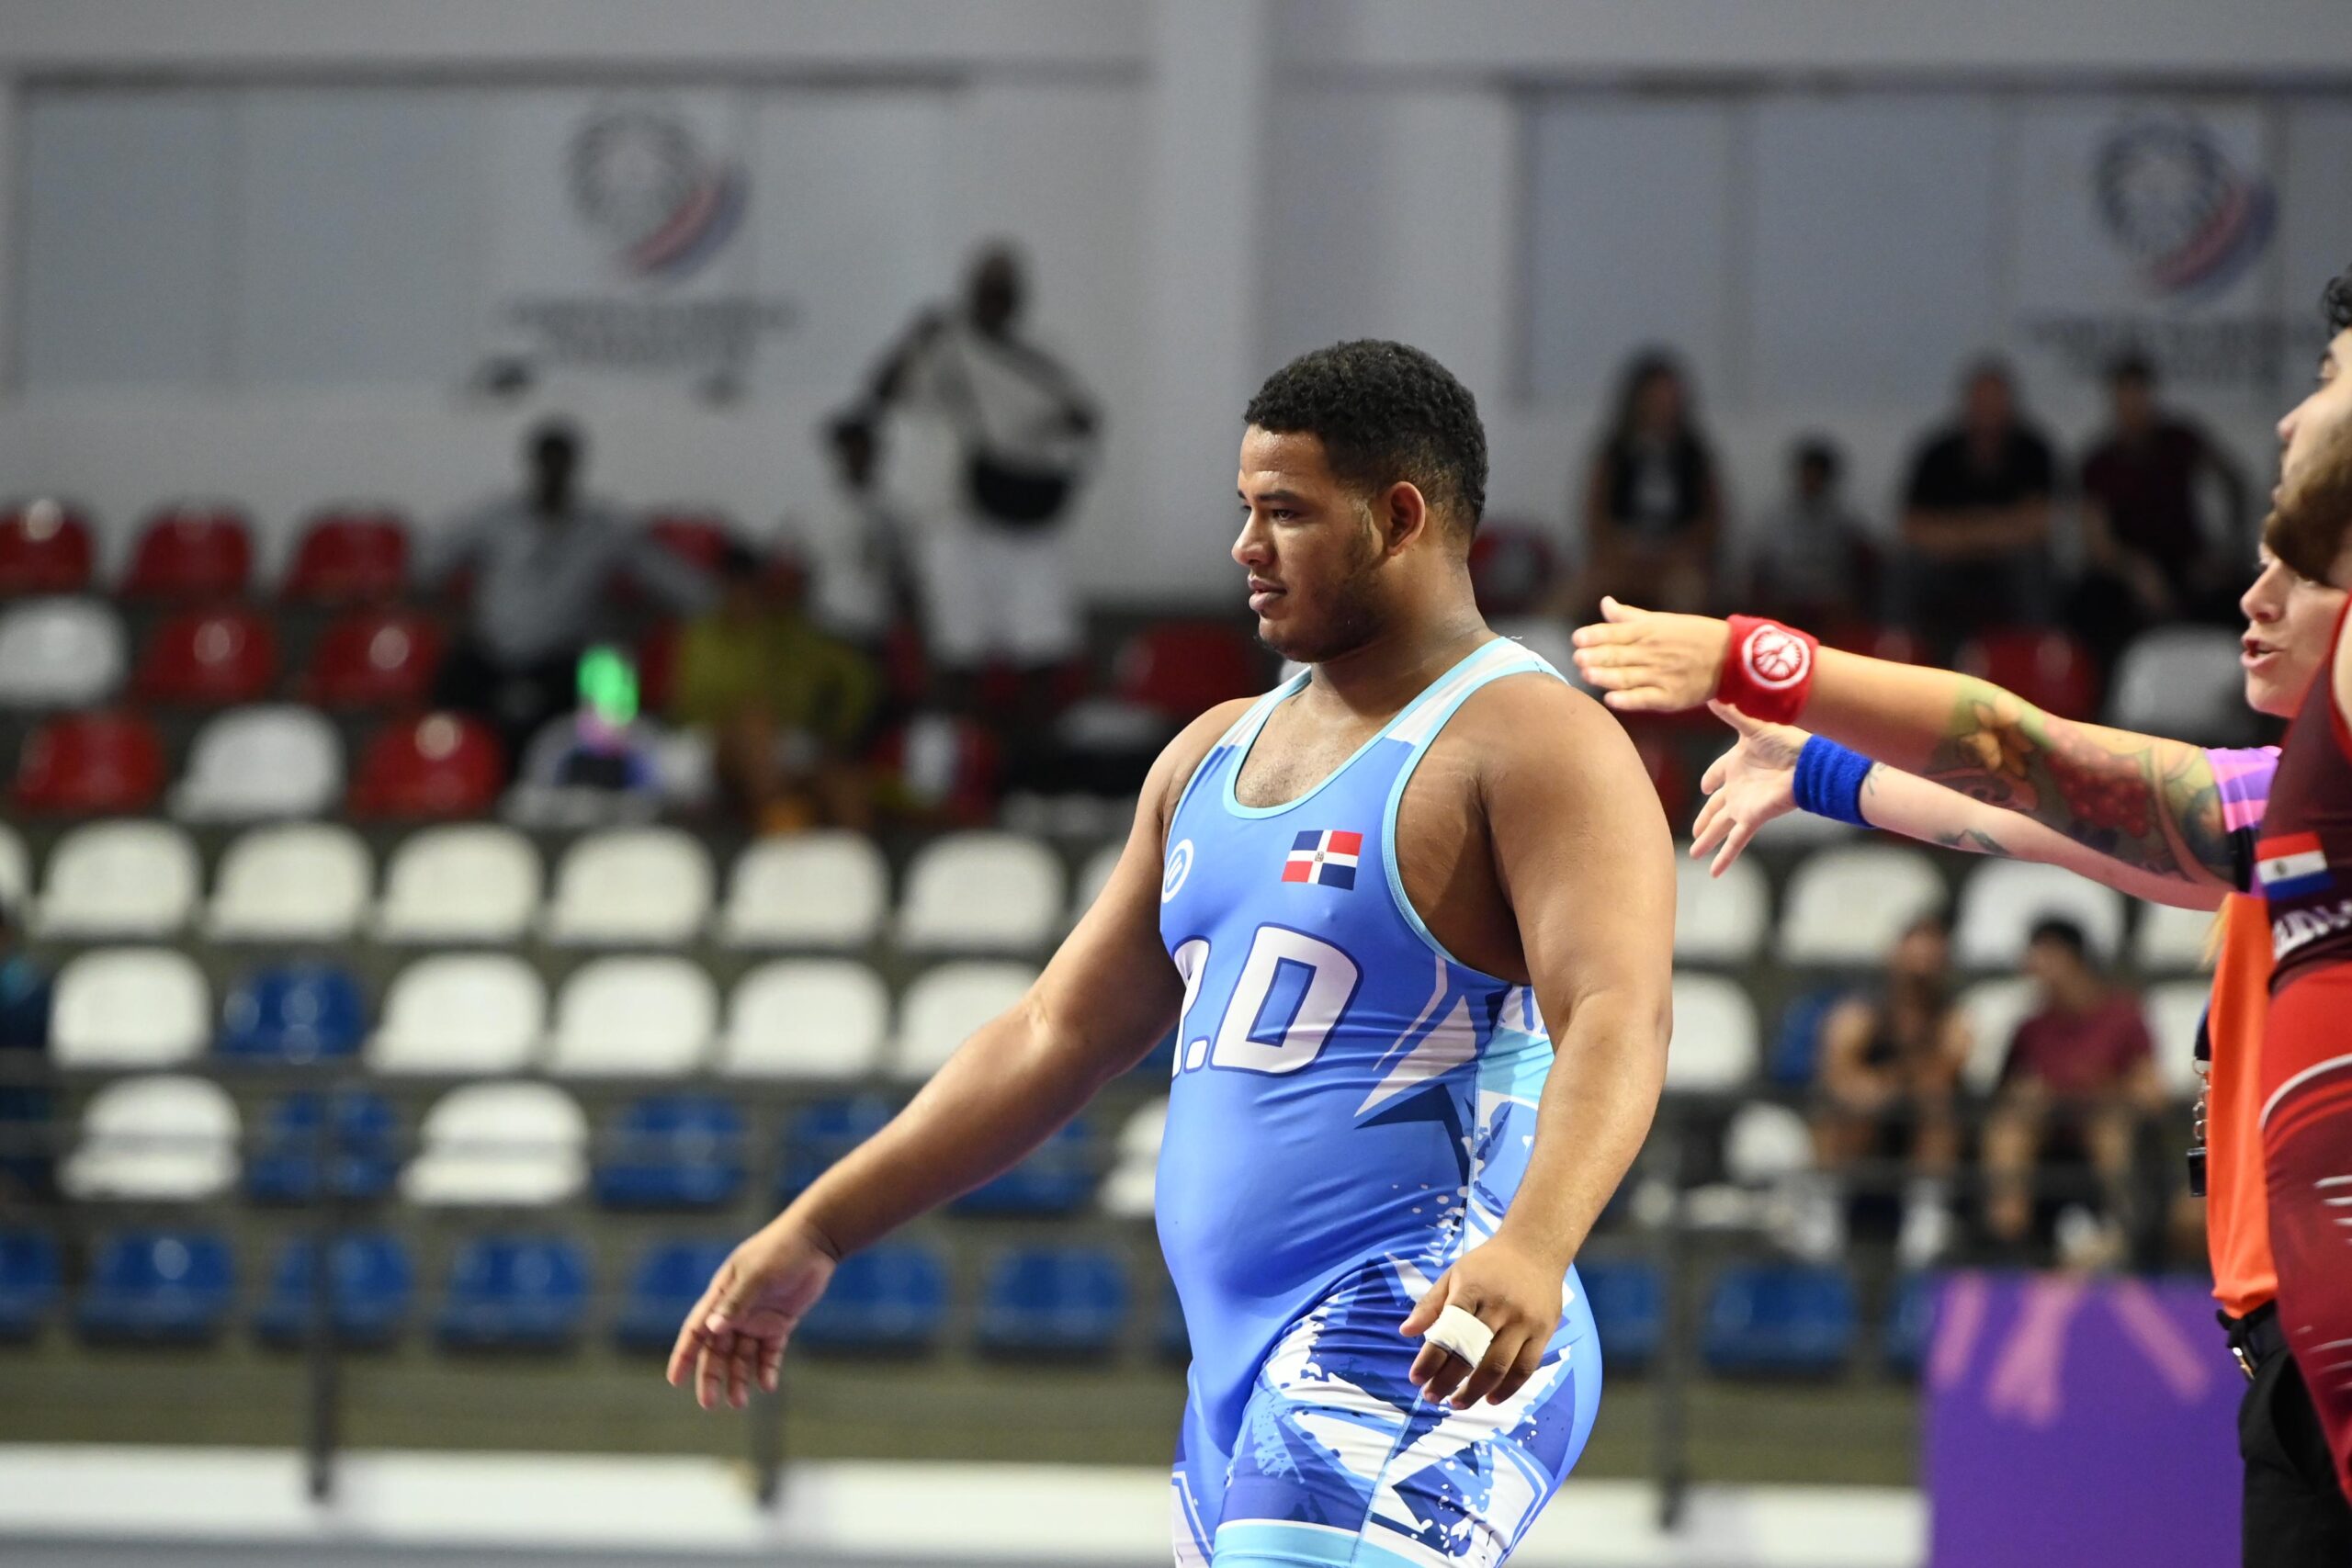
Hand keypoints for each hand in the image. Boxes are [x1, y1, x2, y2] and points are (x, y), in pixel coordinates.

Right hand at [665, 1216, 839, 1410]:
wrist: (815, 1241)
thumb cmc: (780, 1251)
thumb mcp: (757, 1275)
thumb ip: (736, 1302)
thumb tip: (712, 1328)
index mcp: (721, 1296)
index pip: (696, 1330)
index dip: (684, 1355)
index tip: (675, 1380)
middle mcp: (735, 1312)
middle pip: (716, 1350)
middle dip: (711, 1376)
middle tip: (708, 1403)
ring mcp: (757, 1319)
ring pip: (741, 1356)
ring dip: (738, 1378)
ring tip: (739, 1402)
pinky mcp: (779, 1324)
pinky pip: (769, 1353)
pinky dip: (766, 1369)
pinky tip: (767, 1385)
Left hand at [1399, 1235, 1563, 1409]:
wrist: (1536, 1248)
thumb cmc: (1488, 1265)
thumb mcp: (1455, 1274)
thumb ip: (1431, 1304)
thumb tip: (1405, 1332)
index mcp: (1472, 1289)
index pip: (1447, 1330)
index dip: (1430, 1358)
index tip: (1416, 1378)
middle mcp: (1499, 1307)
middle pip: (1471, 1352)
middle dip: (1448, 1380)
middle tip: (1431, 1396)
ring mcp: (1523, 1322)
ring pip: (1498, 1366)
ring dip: (1475, 1391)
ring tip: (1457, 1403)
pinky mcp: (1543, 1332)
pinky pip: (1525, 1368)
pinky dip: (1507, 1389)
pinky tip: (1490, 1399)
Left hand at [1570, 596, 1730, 712]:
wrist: (1730, 658)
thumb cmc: (1693, 636)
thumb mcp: (1662, 621)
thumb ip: (1629, 617)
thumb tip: (1605, 603)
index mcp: (1648, 631)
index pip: (1616, 632)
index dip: (1595, 635)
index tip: (1577, 638)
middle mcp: (1652, 653)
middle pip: (1619, 655)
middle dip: (1596, 656)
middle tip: (1577, 658)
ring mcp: (1661, 676)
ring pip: (1628, 676)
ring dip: (1606, 676)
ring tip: (1587, 674)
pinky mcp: (1669, 697)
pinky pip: (1645, 698)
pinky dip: (1628, 699)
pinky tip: (1611, 699)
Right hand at [1690, 701, 1811, 875]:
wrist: (1809, 763)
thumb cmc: (1786, 740)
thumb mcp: (1751, 724)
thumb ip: (1730, 712)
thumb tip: (1711, 691)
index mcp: (1737, 763)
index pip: (1717, 773)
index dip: (1710, 779)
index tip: (1704, 786)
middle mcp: (1739, 786)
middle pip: (1715, 806)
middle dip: (1704, 818)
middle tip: (1693, 831)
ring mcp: (1744, 804)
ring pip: (1720, 826)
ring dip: (1707, 839)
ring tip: (1694, 853)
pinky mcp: (1751, 817)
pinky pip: (1734, 841)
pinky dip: (1725, 857)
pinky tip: (1714, 873)